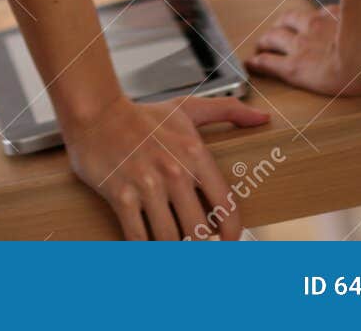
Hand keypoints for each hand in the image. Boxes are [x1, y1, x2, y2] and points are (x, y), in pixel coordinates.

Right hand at [63, 94, 270, 240]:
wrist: (97, 113)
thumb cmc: (143, 116)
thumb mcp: (188, 110)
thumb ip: (228, 111)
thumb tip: (264, 118)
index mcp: (195, 153)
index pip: (226, 207)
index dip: (231, 234)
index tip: (228, 244)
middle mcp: (174, 171)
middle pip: (199, 231)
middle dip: (198, 244)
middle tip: (194, 247)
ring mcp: (147, 186)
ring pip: (170, 240)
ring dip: (172, 250)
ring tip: (172, 249)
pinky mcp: (122, 197)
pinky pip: (140, 240)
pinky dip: (145, 251)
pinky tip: (148, 249)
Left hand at [246, 5, 360, 96]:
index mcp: (337, 19)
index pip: (319, 15)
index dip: (311, 19)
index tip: (309, 23)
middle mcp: (314, 28)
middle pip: (289, 20)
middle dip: (281, 26)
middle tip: (275, 32)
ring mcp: (302, 45)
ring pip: (275, 37)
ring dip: (267, 40)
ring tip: (261, 45)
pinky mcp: (294, 67)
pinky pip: (269, 63)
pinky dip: (259, 63)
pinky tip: (252, 64)